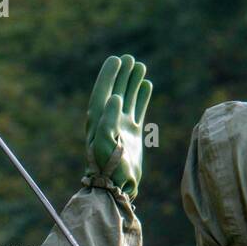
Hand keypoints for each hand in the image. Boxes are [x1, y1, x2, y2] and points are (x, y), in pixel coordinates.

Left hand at [85, 53, 151, 199]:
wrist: (117, 186)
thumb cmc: (108, 166)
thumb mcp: (104, 142)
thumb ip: (108, 118)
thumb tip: (116, 97)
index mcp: (99, 120)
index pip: (103, 91)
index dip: (109, 75)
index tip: (116, 59)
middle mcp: (109, 121)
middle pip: (115, 91)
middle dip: (121, 75)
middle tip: (129, 59)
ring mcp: (122, 127)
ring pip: (128, 98)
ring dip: (132, 83)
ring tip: (140, 66)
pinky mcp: (133, 134)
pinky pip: (137, 110)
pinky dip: (141, 97)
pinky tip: (147, 85)